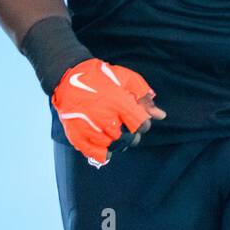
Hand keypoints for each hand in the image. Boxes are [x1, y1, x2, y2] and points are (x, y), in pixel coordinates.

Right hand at [51, 59, 167, 166]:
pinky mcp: (78, 135)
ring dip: (117, 141)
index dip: (142, 124)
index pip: (141, 125)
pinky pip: (95, 153)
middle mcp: (105, 118)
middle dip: (132, 134)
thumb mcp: (126, 78)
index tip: (137, 119)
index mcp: (119, 103)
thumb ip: (144, 96)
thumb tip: (161, 115)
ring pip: (113, 146)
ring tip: (113, 131)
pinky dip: (103, 153)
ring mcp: (90, 128)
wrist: (69, 76)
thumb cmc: (101, 76)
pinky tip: (105, 146)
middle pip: (129, 138)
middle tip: (126, 127)